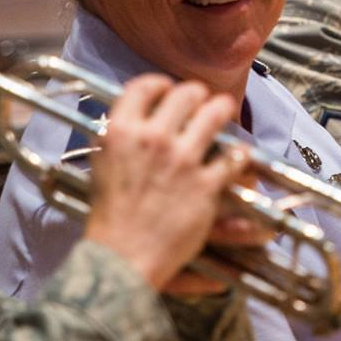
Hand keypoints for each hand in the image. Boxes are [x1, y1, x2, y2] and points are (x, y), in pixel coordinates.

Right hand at [83, 75, 249, 291]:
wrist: (121, 257)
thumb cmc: (108, 217)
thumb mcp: (101, 165)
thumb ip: (117, 138)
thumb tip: (129, 119)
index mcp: (121, 131)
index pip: (144, 86)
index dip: (160, 84)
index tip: (167, 89)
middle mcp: (153, 138)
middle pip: (185, 95)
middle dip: (196, 95)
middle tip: (200, 100)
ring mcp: (182, 160)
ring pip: (214, 114)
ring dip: (222, 109)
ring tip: (224, 110)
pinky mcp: (206, 185)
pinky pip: (233, 157)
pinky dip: (238, 154)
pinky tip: (238, 155)